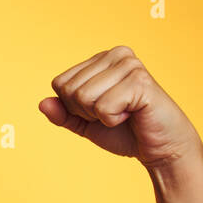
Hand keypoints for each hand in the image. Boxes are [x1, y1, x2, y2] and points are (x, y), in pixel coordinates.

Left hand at [39, 46, 202, 171]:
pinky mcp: (140, 81)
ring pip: (83, 97)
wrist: (160, 148)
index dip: (74, 107)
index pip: (60, 83)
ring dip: (100, 116)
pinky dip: (113, 119)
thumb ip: (63, 114)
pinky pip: (103, 107)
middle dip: (86, 112)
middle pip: (69, 90)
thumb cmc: (125, 132)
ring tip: (124, 113)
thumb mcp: (86, 124)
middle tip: (113, 114)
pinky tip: (132, 114)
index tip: (100, 111)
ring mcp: (130, 65)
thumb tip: (42, 103)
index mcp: (102, 59)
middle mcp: (116, 54)